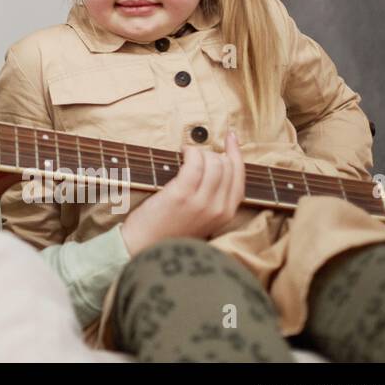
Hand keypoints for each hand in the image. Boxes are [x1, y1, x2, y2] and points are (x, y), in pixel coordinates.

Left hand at [120, 133, 245, 253]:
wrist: (144, 246)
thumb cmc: (168, 229)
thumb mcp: (202, 218)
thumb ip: (213, 197)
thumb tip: (217, 165)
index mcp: (226, 214)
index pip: (240, 177)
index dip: (236, 154)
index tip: (231, 138)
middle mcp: (218, 209)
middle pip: (226, 166)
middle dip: (212, 153)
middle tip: (194, 155)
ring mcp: (201, 203)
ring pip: (213, 162)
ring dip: (199, 152)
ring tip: (186, 154)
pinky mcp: (182, 195)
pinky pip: (195, 163)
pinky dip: (190, 152)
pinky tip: (182, 152)